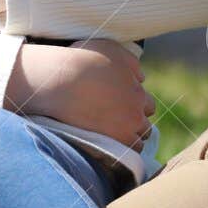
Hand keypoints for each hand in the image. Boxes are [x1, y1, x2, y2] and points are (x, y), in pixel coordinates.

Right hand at [5, 39, 156, 148]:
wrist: (60, 81)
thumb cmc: (84, 61)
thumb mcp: (114, 50)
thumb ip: (132, 64)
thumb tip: (141, 79)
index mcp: (138, 95)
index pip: (147, 105)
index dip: (134, 103)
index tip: (121, 104)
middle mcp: (135, 116)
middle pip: (143, 126)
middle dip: (133, 122)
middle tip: (116, 119)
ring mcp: (122, 133)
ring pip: (135, 143)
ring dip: (127, 139)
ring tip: (111, 135)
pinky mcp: (107, 146)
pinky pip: (120, 157)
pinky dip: (117, 152)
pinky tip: (106, 146)